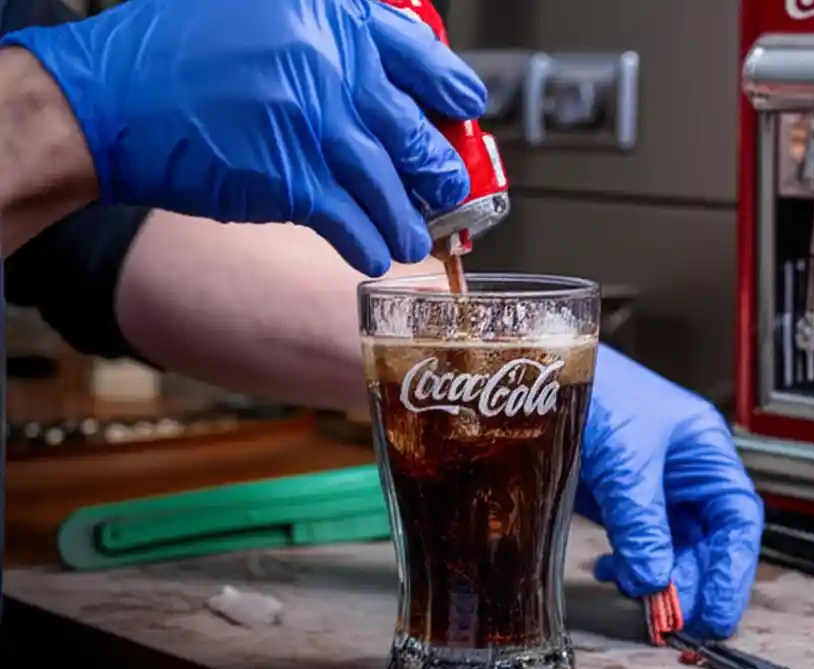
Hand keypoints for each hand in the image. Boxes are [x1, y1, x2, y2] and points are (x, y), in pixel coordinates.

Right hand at [0, 0, 483, 275]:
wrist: (101, 103)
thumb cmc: (164, 54)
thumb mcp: (249, 9)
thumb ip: (315, 35)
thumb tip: (368, 72)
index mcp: (325, 16)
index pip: (412, 49)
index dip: (447, 84)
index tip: (466, 106)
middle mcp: (329, 66)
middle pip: (408, 125)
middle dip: (436, 166)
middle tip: (450, 185)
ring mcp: (314, 125)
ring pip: (386, 181)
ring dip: (406, 217)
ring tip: (415, 237)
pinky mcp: (292, 180)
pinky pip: (350, 219)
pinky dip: (367, 241)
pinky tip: (375, 254)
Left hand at [576, 346, 764, 638]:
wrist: (534, 372)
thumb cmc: (591, 388)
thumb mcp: (624, 457)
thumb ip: (641, 520)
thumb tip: (654, 577)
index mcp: (703, 450)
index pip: (737, 518)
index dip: (734, 568)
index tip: (718, 609)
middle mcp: (684, 470)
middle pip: (706, 540)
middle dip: (691, 580)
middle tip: (670, 616)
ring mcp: (651, 485)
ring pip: (671, 547)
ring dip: (657, 577)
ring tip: (634, 590)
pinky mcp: (619, 497)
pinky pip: (637, 544)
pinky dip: (628, 565)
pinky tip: (610, 570)